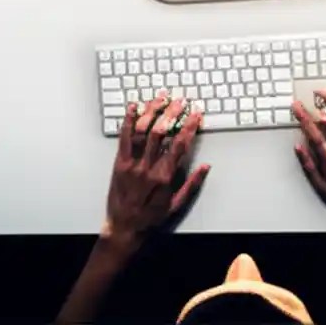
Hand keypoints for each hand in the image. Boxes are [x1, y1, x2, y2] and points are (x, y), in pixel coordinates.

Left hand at [101, 93, 210, 246]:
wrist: (124, 227)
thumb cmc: (151, 218)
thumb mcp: (177, 204)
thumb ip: (192, 184)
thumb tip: (206, 166)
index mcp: (165, 176)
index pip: (180, 144)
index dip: (189, 126)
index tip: (196, 114)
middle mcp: (148, 167)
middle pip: (161, 132)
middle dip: (171, 113)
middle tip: (180, 101)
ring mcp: (132, 163)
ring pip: (142, 131)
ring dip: (152, 112)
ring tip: (160, 98)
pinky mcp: (119, 163)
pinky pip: (124, 138)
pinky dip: (128, 121)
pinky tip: (133, 108)